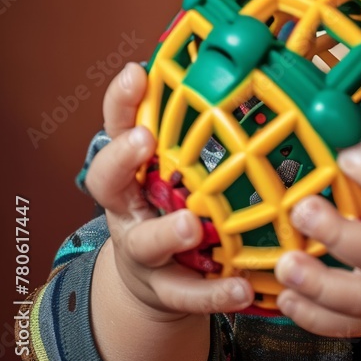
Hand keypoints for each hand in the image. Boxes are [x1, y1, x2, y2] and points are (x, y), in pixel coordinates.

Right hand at [86, 62, 252, 319]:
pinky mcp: (165, 290)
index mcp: (132, 170)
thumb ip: (201, 128)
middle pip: (107, 181)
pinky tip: (241, 289)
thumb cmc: (174, 203)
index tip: (135, 73)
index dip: (121, 102)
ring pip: (144, 243)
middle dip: (122, 158)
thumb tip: (253, 66)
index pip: (116, 127)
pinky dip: (213, 293)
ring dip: (166, 232)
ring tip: (190, 226)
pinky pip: (187, 294)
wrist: (160, 278)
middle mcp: (127, 208)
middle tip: (143, 140)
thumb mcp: (176, 165)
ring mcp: (141, 251)